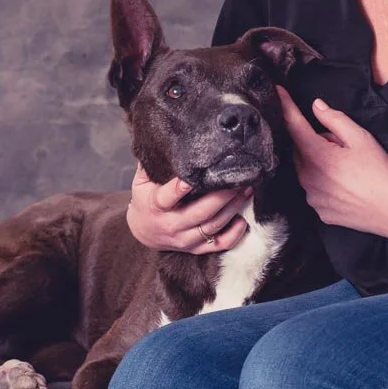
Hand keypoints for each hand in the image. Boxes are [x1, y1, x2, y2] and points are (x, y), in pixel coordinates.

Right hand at [126, 163, 253, 253]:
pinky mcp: (194, 249)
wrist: (143, 231)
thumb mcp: (141, 182)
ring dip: (232, 209)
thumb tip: (162, 140)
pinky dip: (233, 235)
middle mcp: (171, 225)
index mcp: (156, 206)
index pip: (167, 197)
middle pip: (200, 213)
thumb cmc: (146, 200)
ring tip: (246, 191)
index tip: (193, 177)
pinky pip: (218, 245)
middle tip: (238, 179)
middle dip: (222, 196)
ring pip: (212, 226)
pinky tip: (242, 220)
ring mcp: (184, 239)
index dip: (180, 188)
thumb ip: (150, 165)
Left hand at [276, 85, 387, 234]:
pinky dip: (322, 182)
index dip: (285, 106)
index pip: (293, 125)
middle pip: (299, 149)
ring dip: (317, 162)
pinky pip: (313, 189)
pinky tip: (343, 184)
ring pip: (305, 170)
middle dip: (313, 141)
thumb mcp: (361, 138)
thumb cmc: (379, 171)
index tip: (278, 92)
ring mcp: (312, 196)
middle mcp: (308, 177)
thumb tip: (316, 106)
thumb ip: (335, 120)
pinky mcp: (319, 210)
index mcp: (316, 155)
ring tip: (345, 167)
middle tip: (339, 144)